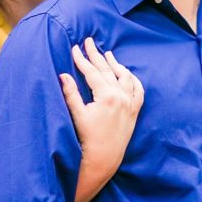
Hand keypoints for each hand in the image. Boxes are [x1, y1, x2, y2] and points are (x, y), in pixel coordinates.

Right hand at [60, 37, 143, 201]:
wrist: (103, 160)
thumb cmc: (87, 139)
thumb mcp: (77, 115)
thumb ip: (71, 94)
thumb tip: (63, 75)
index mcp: (107, 97)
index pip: (93, 72)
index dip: (82, 59)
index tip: (75, 48)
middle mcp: (121, 98)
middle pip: (108, 70)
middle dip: (96, 55)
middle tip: (88, 42)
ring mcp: (129, 104)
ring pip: (124, 77)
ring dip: (115, 64)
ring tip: (107, 53)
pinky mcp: (134, 112)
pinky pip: (137, 90)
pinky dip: (132, 79)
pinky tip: (126, 73)